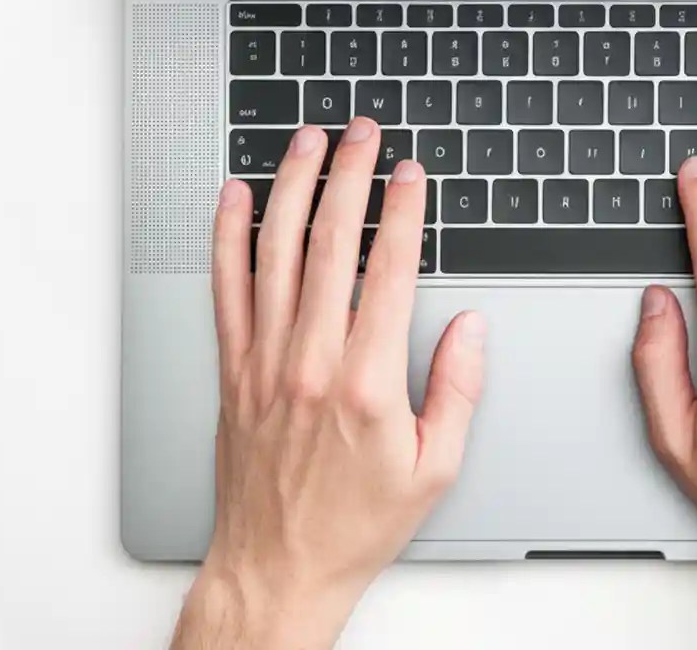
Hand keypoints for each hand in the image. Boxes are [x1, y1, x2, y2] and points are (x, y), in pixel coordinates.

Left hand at [173, 119, 485, 649]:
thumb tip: (470, 327)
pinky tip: (236, 198)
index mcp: (368, 382)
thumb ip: (458, 390)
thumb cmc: (356, 524)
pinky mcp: (232, 370)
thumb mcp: (436, 468)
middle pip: (330, 243)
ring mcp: (264, 361)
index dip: (402, 211)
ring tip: (306, 142)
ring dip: (292, 186)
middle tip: (362, 132)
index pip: (389, 270)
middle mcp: (310, 361)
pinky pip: (226, 288)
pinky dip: (228, 236)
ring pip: (274, 252)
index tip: (409, 173)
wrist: (280, 565)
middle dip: (348, 175)